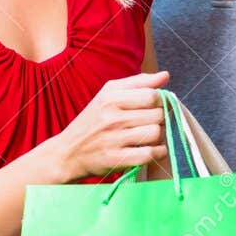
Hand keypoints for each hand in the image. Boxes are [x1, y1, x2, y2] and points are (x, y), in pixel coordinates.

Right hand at [53, 71, 168, 180]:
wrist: (69, 151)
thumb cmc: (93, 120)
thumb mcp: (108, 94)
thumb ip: (138, 83)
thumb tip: (166, 75)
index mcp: (110, 97)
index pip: (151, 95)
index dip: (160, 101)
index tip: (155, 106)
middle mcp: (111, 117)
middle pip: (157, 115)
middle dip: (160, 118)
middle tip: (151, 122)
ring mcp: (114, 139)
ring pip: (156, 133)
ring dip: (159, 136)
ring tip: (150, 135)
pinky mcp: (116, 159)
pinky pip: (150, 154)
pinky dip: (158, 152)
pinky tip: (153, 149)